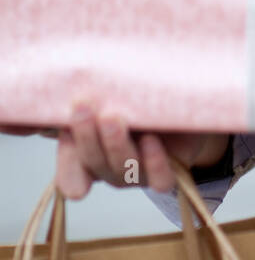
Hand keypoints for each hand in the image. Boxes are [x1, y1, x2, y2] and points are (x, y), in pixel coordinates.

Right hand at [52, 104, 229, 199]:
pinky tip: (150, 140)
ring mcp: (139, 174)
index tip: (64, 129)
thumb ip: (92, 91)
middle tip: (83, 107)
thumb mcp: (112, 93)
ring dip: (115, 145)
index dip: (66, 159)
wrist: (184, 106)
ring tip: (113, 118)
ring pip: (123, 169)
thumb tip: (69, 80)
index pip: (70, 172)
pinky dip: (154, 162)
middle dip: (86, 136)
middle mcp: (112, 168)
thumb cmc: (138, 98)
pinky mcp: (170, 171)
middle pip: (94, 162)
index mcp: (92, 154)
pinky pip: (160, 179)